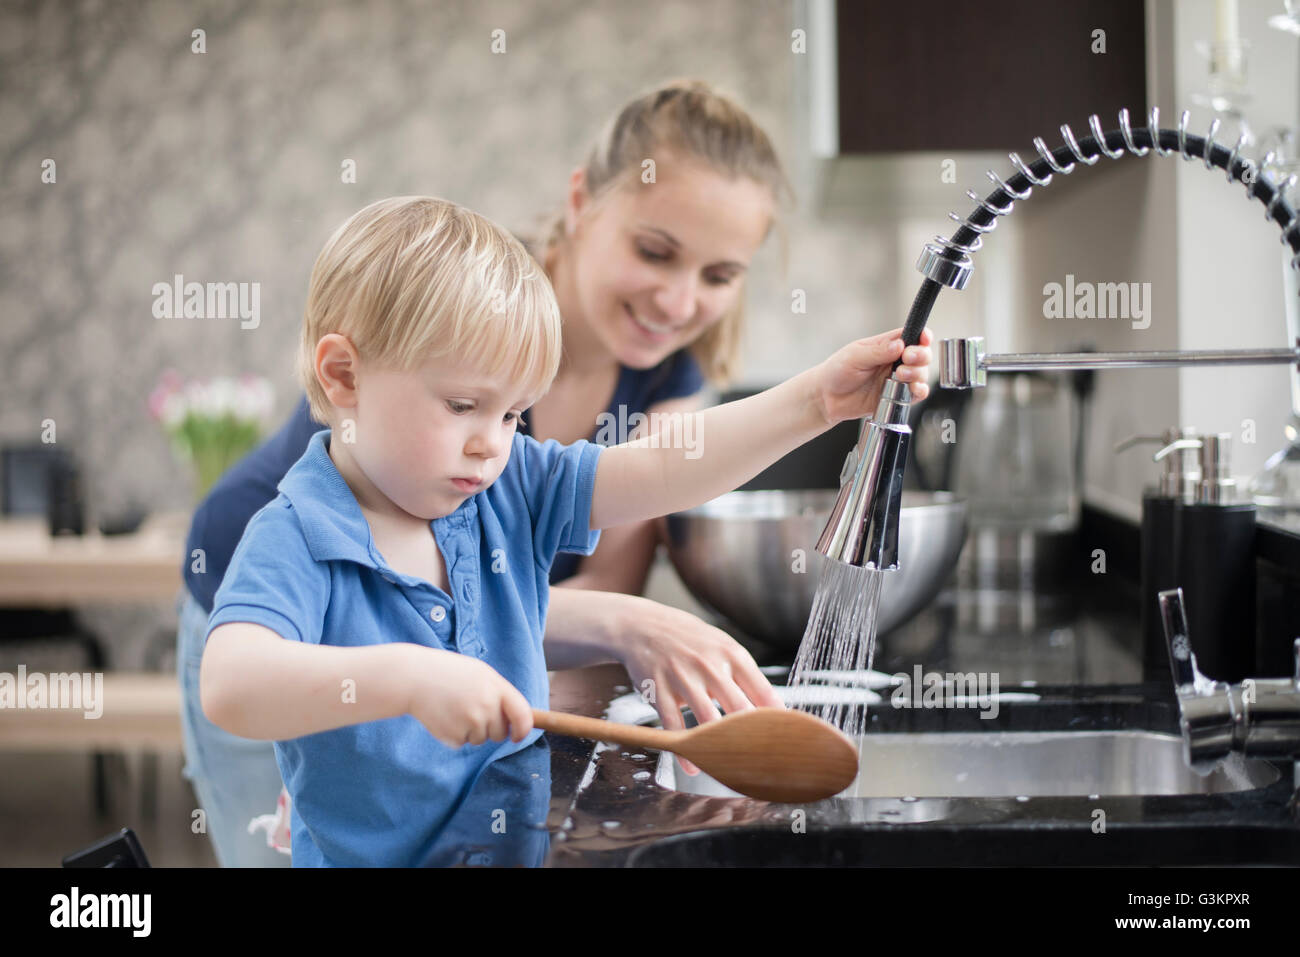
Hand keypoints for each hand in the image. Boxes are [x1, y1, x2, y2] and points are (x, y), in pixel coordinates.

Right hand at [405, 647, 533, 747]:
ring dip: (470, 730)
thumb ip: (500, 693)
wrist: (414, 678)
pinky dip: (454, 734)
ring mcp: (470, 722)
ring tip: (454, 708)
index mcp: (497, 688)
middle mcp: (487, 706)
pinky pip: (462, 742)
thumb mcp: (480, 673)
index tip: (517, 735)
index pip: (522, 715)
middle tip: (470, 709)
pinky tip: (444, 716)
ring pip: (480, 739)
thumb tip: (518, 717)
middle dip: (490, 727)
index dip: (523, 730)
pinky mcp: (454, 736)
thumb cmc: (450, 674)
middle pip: (500, 733)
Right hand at [610, 595, 783, 775]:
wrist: (644, 626)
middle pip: (739, 708)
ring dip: (719, 745)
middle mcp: (709, 665)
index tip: (783, 738)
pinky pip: (673, 725)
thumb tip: (774, 708)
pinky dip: (683, 750)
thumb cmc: (691, 641)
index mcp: (731, 655)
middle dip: (752, 736)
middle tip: (760, 758)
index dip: (775, 718)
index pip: (762, 690)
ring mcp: (683, 677)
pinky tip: (693, 765)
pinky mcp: (659, 690)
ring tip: (729, 764)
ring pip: (707, 718)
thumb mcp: (722, 647)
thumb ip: (745, 676)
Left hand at [813, 327, 932, 426]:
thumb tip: (899, 345)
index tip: (923, 339)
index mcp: (886, 345)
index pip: (912, 336)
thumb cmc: (836, 372)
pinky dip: (920, 391)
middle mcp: (895, 361)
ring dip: (917, 374)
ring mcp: (897, 380)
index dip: (922, 336)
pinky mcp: (896, 397)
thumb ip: (877, 352)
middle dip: (920, 356)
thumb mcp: (854, 356)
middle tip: (907, 359)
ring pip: (922, 374)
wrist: (826, 398)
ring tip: (900, 375)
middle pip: (921, 354)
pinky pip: (916, 394)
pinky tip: (912, 389)